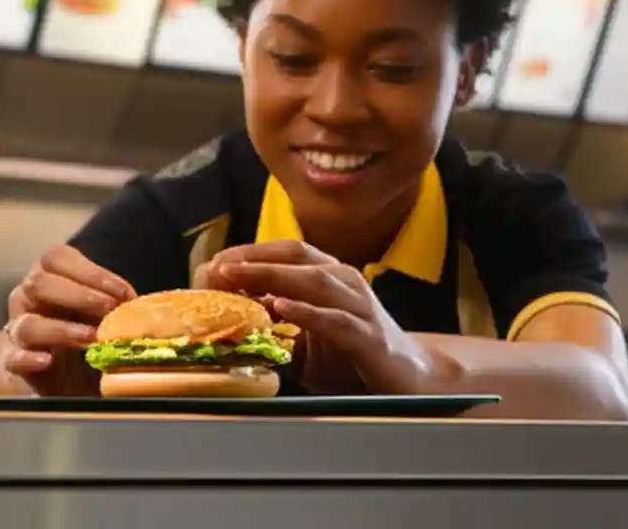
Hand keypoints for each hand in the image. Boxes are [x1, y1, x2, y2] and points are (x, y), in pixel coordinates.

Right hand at [4, 245, 135, 395]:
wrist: (57, 381)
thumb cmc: (83, 339)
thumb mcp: (101, 318)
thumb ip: (117, 308)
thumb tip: (150, 309)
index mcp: (50, 280)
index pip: (57, 258)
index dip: (90, 271)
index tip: (122, 292)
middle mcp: (27, 301)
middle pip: (39, 283)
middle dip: (78, 294)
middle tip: (110, 310)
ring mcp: (18, 334)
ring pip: (28, 323)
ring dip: (63, 328)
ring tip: (91, 337)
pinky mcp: (14, 366)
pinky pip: (13, 358)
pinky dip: (29, 358)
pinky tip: (48, 361)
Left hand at [207, 240, 433, 394]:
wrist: (411, 376)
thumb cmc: (352, 354)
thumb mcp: (304, 339)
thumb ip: (274, 326)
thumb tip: (227, 321)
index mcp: (329, 276)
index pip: (285, 252)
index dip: (250, 251)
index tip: (216, 260)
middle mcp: (345, 281)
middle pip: (295, 258)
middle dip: (253, 259)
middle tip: (218, 265)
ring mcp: (359, 306)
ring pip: (313, 280)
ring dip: (272, 276)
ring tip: (238, 276)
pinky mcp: (369, 336)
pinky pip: (334, 319)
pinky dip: (306, 312)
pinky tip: (280, 308)